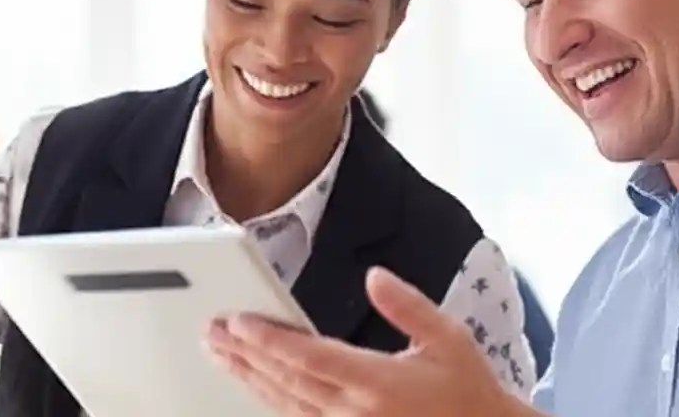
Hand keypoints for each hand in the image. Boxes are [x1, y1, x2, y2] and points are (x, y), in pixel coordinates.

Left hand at [206, 266, 540, 416]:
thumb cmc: (466, 389)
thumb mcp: (449, 337)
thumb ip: (408, 305)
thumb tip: (374, 276)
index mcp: (378, 382)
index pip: (311, 357)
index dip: (271, 340)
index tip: (239, 322)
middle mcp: (355, 410)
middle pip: (286, 380)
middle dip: (245, 354)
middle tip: (211, 330)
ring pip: (285, 403)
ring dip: (248, 377)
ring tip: (219, 353)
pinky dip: (268, 400)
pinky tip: (251, 384)